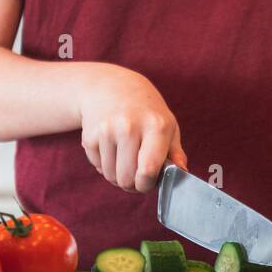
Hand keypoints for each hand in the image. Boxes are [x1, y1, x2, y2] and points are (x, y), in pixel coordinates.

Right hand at [79, 65, 186, 193]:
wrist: (111, 86)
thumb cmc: (145, 110)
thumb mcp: (167, 124)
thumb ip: (175, 152)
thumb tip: (182, 173)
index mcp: (155, 126)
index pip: (148, 170)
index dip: (147, 184)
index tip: (148, 182)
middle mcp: (129, 127)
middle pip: (127, 179)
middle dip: (132, 184)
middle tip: (136, 174)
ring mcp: (107, 130)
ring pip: (111, 176)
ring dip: (117, 175)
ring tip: (124, 159)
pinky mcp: (90, 135)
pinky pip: (97, 166)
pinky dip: (104, 165)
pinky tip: (111, 149)